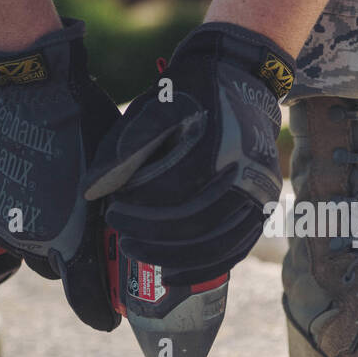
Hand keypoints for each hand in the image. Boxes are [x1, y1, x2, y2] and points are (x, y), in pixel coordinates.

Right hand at [0, 18, 121, 329]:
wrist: (20, 79)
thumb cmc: (77, 115)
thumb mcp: (114, 163)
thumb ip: (121, 204)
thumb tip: (138, 225)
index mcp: (65, 236)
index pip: (84, 297)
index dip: (101, 313)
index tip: (111, 319)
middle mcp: (27, 238)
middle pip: (56, 268)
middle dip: (74, 260)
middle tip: (91, 240)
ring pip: (27, 245)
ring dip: (45, 235)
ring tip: (61, 204)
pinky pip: (2, 220)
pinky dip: (18, 211)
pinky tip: (34, 184)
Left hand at [84, 22, 294, 284]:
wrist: (243, 82)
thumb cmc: (192, 96)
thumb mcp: (155, 108)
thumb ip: (126, 148)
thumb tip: (94, 193)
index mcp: (220, 143)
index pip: (176, 189)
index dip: (139, 206)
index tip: (112, 207)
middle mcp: (248, 171)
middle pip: (195, 222)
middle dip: (150, 234)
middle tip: (120, 232)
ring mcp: (261, 193)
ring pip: (217, 244)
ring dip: (173, 257)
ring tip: (139, 252)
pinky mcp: (263, 208)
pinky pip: (236, 250)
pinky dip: (203, 268)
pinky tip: (174, 274)